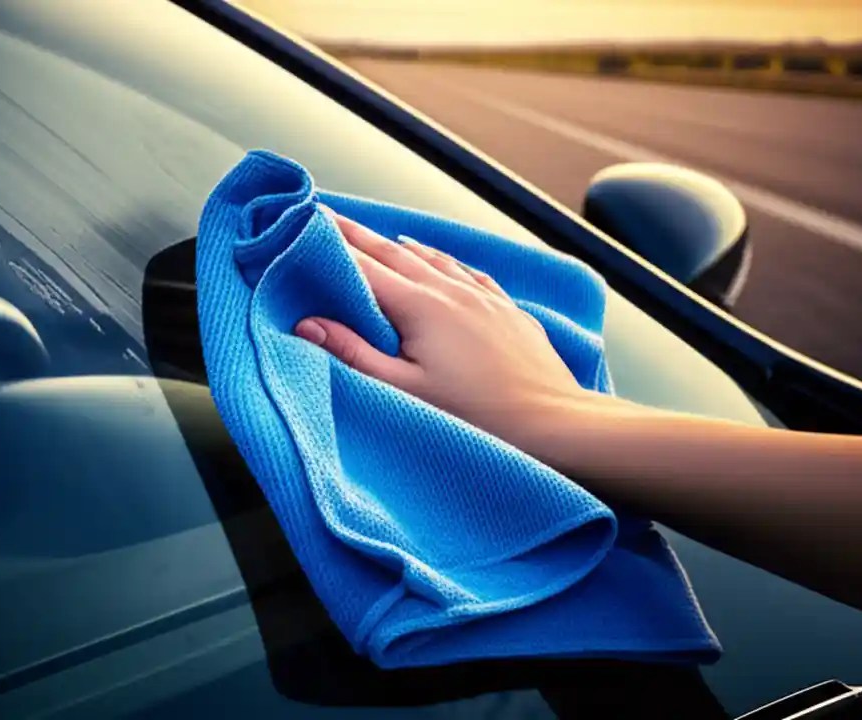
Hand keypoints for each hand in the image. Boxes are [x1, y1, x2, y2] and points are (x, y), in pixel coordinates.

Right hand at [294, 211, 620, 454]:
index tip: (306, 223)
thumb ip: (354, 354)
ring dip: (399, 245)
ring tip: (376, 235)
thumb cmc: (478, 418)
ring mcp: (484, 299)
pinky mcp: (508, 312)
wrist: (555, 425)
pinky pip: (468, 272)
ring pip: (433, 258)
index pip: (364, 266)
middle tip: (328, 216)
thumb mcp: (404, 391)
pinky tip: (437, 259)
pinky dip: (443, 260)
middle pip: (394, 254)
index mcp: (421, 307)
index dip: (332, 244)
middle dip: (359, 235)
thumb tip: (307, 323)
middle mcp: (453, 292)